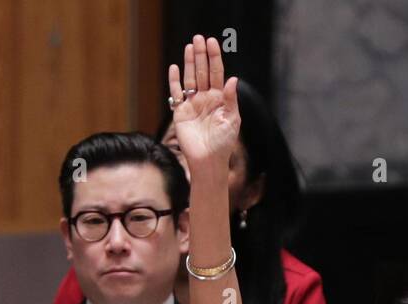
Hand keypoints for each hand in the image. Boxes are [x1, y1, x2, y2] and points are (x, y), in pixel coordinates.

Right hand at [167, 35, 239, 172]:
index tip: (213, 42)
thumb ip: (231, 99)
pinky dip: (175, 81)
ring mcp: (193, 104)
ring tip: (189, 46)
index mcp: (220, 99)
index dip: (215, 58)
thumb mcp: (232, 120)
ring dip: (189, 63)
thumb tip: (233, 79)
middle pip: (202, 71)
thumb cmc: (224, 143)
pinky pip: (176, 93)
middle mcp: (206, 98)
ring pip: (190, 79)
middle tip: (199, 38)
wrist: (208, 161)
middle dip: (201, 55)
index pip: (217, 73)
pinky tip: (175, 68)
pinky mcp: (180, 112)